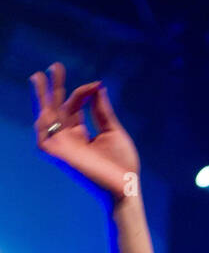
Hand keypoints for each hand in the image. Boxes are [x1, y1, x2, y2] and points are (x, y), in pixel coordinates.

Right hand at [29, 61, 139, 203]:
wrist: (126, 186)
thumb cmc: (123, 165)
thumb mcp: (113, 131)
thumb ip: (103, 111)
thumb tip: (98, 86)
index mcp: (81, 133)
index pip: (75, 106)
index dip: (83, 92)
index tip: (96, 84)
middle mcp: (69, 137)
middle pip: (56, 108)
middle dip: (53, 88)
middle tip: (54, 66)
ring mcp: (63, 146)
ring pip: (46, 118)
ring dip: (42, 98)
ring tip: (38, 77)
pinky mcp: (59, 155)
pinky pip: (43, 137)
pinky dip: (42, 122)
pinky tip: (44, 107)